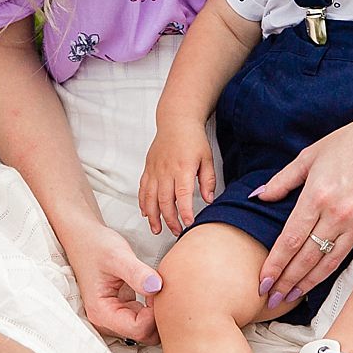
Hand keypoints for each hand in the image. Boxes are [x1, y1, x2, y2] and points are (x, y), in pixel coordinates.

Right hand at [64, 223, 162, 345]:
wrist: (84, 237)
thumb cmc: (95, 246)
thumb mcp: (118, 256)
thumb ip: (137, 273)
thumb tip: (157, 287)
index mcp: (102, 313)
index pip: (139, 330)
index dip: (155, 313)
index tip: (157, 291)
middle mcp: (106, 320)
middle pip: (144, 335)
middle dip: (157, 317)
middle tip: (160, 291)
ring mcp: (113, 316)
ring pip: (146, 329)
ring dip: (155, 312)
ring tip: (154, 288)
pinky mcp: (121, 309)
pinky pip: (143, 318)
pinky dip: (152, 307)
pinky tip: (151, 290)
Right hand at [139, 120, 214, 235]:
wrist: (176, 121)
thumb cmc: (193, 139)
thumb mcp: (207, 158)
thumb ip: (208, 180)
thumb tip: (209, 199)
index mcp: (183, 168)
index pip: (182, 195)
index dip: (185, 211)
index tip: (189, 223)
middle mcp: (166, 170)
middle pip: (164, 200)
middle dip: (169, 219)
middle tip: (176, 231)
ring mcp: (155, 170)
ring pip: (150, 197)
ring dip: (152, 215)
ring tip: (156, 229)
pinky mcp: (148, 168)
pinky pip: (142, 188)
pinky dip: (143, 202)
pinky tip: (146, 212)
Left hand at [253, 117, 352, 308]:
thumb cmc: (351, 141)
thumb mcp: (310, 155)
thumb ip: (283, 180)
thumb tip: (258, 197)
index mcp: (317, 195)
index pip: (289, 240)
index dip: (274, 265)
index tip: (262, 282)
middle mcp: (338, 213)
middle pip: (307, 258)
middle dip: (286, 281)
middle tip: (271, 299)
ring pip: (331, 263)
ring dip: (310, 283)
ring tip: (293, 297)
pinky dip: (347, 274)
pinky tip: (332, 286)